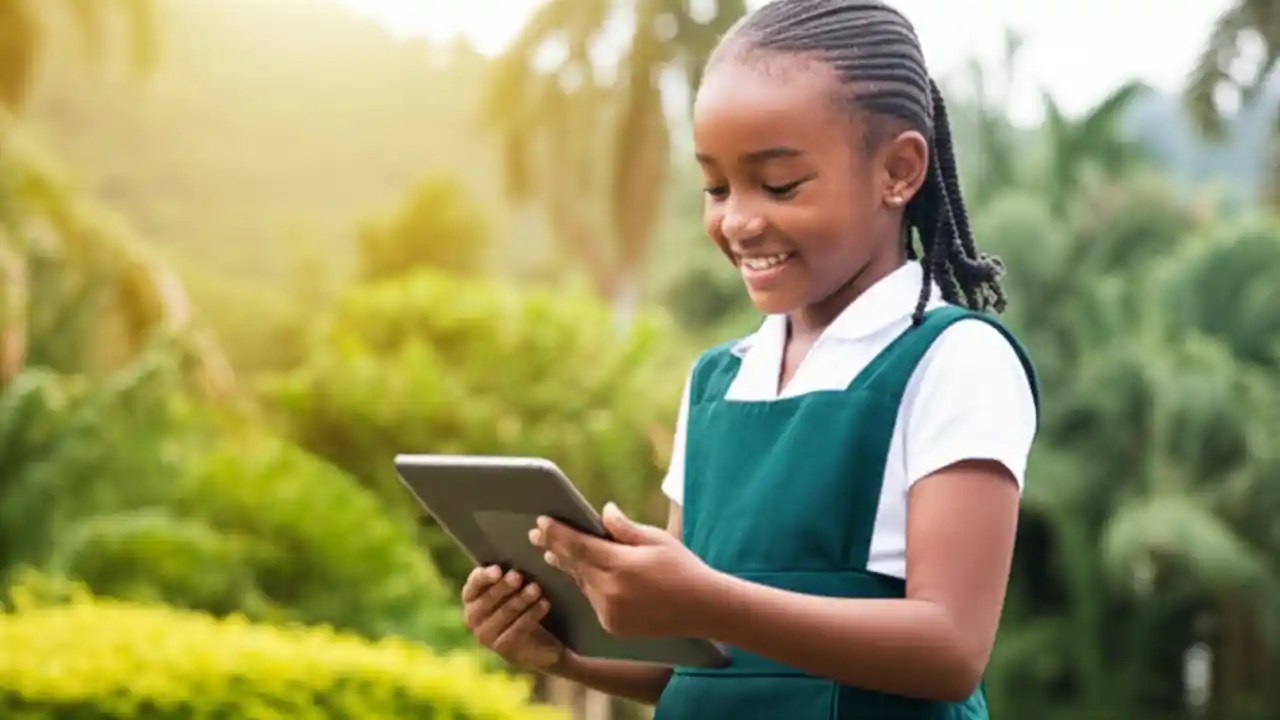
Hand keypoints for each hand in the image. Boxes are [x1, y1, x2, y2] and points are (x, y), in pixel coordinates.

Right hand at [462, 565, 564, 670]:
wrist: (539, 642)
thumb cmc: (522, 604)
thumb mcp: (513, 587)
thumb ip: (508, 572)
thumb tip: (516, 548)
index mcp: (471, 598)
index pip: (472, 585)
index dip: (484, 578)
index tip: (498, 570)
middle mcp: (473, 618)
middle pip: (487, 600)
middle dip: (504, 587)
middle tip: (518, 576)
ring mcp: (486, 636)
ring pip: (504, 614)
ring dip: (521, 600)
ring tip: (536, 588)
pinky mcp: (503, 649)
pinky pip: (518, 629)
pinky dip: (532, 614)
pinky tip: (545, 604)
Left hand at [530, 502, 717, 637]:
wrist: (703, 608)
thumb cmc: (683, 567)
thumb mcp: (656, 539)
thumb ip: (624, 528)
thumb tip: (603, 512)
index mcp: (620, 565)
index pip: (578, 546)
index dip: (557, 533)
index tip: (542, 521)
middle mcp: (610, 591)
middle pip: (574, 565)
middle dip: (555, 549)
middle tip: (536, 535)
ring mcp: (610, 612)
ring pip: (583, 584)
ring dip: (570, 568)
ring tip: (552, 553)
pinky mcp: (612, 626)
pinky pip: (594, 600)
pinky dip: (589, 586)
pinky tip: (583, 575)